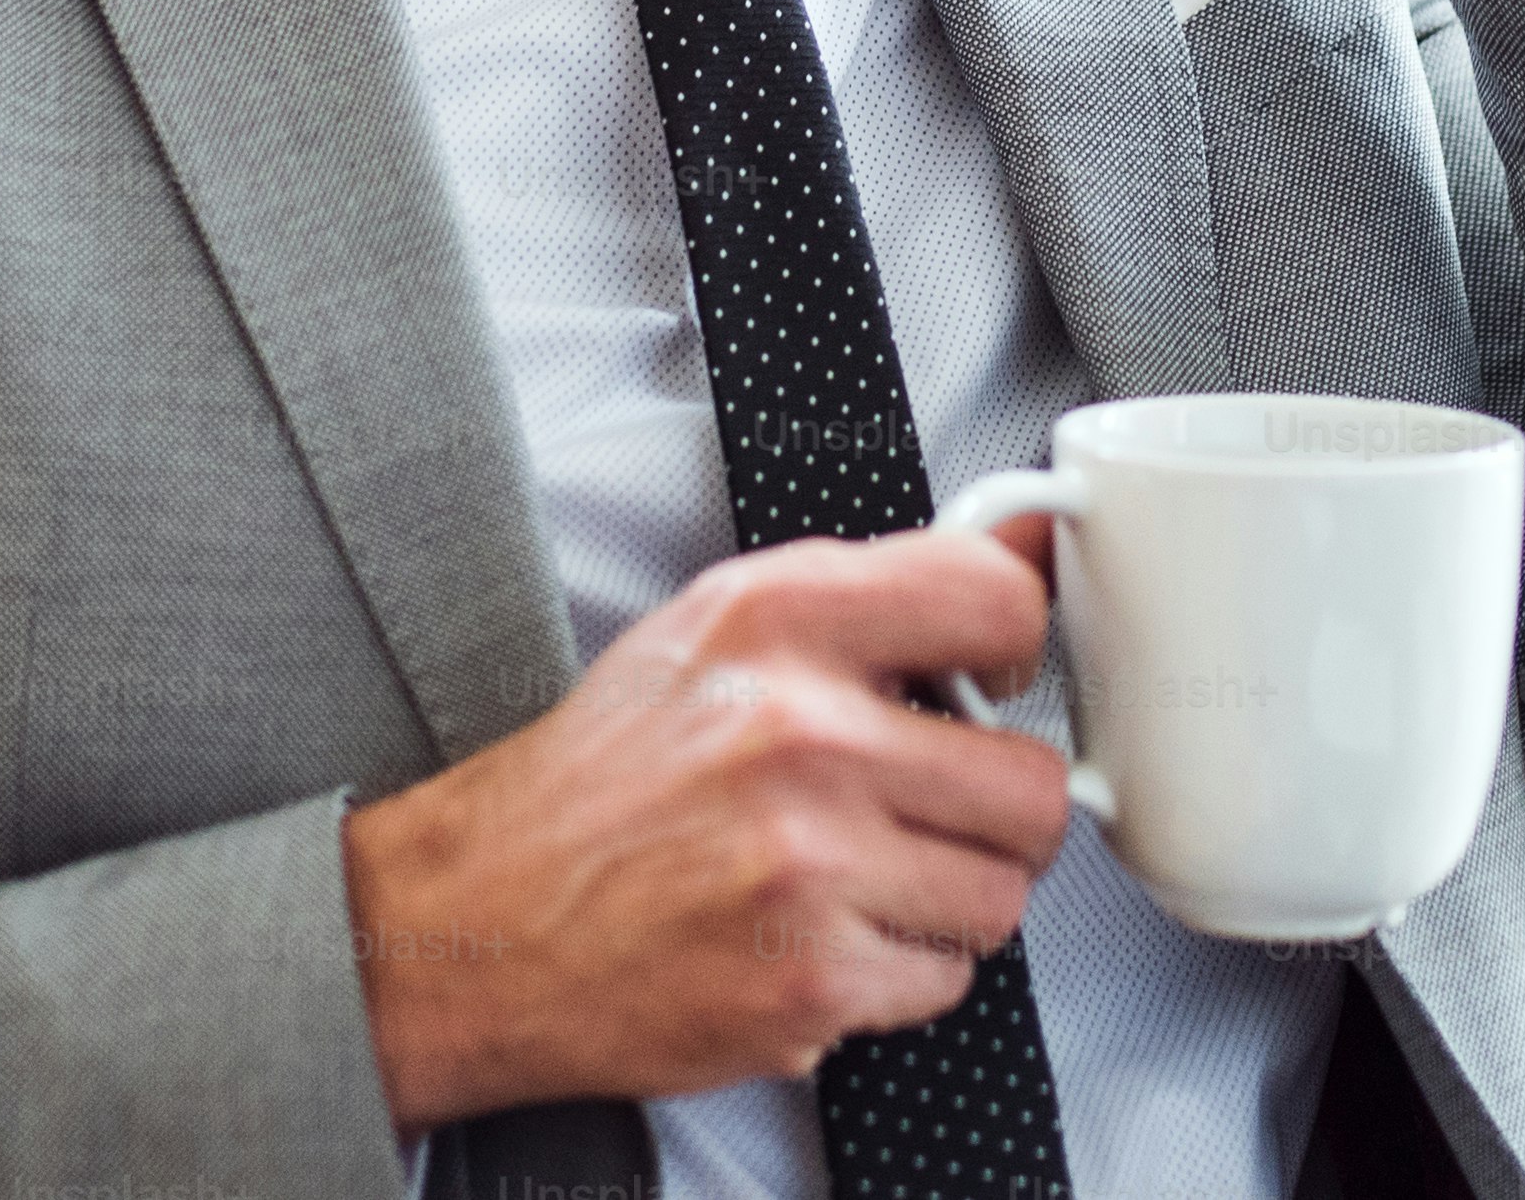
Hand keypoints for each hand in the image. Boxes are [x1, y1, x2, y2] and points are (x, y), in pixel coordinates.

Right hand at [338, 525, 1069, 1130]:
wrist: (482, 922)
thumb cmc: (611, 774)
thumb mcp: (724, 624)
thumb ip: (882, 586)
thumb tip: (1042, 541)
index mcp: (779, 619)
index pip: (997, 600)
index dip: (1019, 645)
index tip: (994, 679)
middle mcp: (797, 732)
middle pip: (1032, 784)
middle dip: (996, 808)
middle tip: (932, 807)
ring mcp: (807, 865)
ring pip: (1001, 895)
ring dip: (948, 897)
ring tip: (860, 874)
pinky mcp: (809, 983)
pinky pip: (944, 980)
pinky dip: (896, 972)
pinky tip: (819, 936)